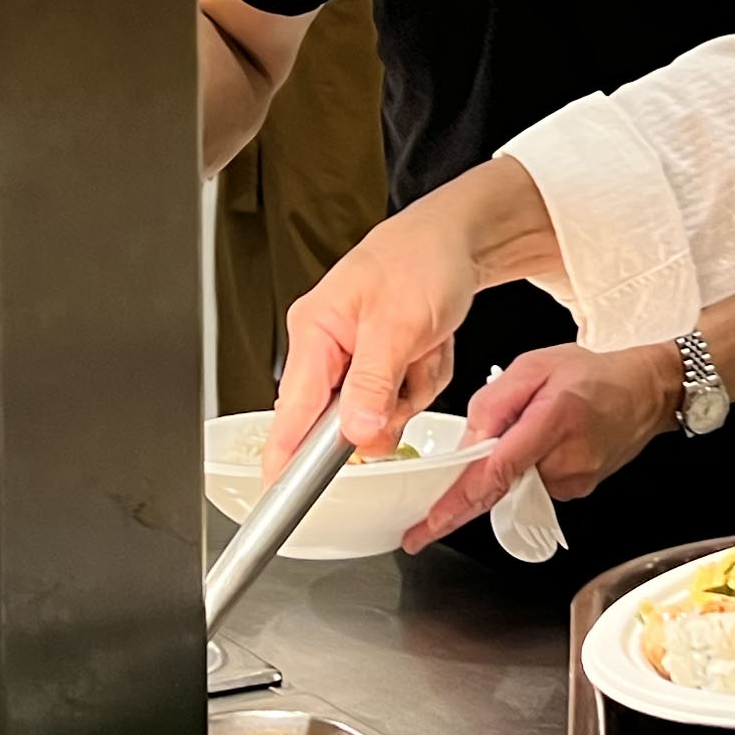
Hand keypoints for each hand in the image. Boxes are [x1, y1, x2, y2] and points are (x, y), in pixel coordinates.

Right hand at [264, 160, 557, 470]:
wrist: (458, 237)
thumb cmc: (421, 259)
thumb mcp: (400, 324)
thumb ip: (372, 383)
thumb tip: (354, 433)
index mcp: (315, 332)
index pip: (291, 412)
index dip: (284, 458)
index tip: (276, 497)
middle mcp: (327, 347)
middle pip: (344, 421)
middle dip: (390, 403)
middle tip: (409, 367)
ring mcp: (354, 357)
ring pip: (382, 413)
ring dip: (414, 386)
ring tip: (422, 344)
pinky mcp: (380, 364)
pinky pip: (403, 398)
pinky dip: (425, 376)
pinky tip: (428, 344)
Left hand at [404, 343, 679, 548]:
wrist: (645, 392)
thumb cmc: (593, 375)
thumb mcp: (535, 366)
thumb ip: (493, 402)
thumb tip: (466, 442)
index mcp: (552, 421)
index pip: (496, 474)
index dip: (457, 503)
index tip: (427, 526)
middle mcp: (565, 461)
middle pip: (499, 484)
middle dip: (475, 479)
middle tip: (464, 474)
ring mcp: (574, 482)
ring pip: (515, 485)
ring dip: (507, 465)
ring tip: (533, 427)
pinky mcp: (577, 491)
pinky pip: (534, 485)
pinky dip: (527, 468)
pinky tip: (546, 442)